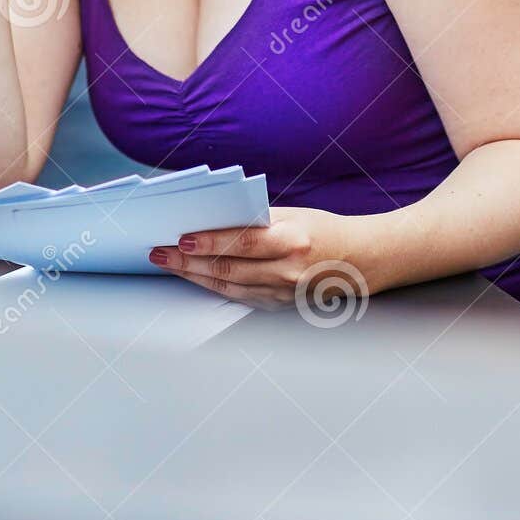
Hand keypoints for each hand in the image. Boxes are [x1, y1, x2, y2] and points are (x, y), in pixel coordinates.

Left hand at [147, 206, 369, 309]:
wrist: (360, 261)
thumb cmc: (324, 230)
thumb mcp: (294, 214)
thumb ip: (256, 219)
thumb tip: (214, 219)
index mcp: (293, 240)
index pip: (242, 242)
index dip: (209, 242)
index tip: (180, 239)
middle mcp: (288, 271)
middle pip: (228, 269)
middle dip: (188, 262)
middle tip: (159, 254)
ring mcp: (283, 293)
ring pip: (228, 287)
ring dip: (193, 276)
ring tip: (168, 265)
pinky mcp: (279, 305)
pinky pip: (239, 297)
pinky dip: (213, 287)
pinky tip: (194, 278)